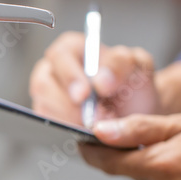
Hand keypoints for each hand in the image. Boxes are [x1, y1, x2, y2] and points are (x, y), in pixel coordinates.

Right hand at [29, 31, 159, 125]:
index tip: (83, 96)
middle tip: (94, 120)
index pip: (60, 55)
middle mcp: (54, 69)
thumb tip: (100, 81)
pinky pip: (47, 125)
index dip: (70, 76)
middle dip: (69, 106)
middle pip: (44, 84)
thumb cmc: (132, 86)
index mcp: (72, 48)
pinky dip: (67, 130)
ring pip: (45, 107)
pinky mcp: (46, 116)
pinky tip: (85, 131)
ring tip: (97, 126)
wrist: (136, 116)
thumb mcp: (136, 67)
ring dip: (71, 120)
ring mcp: (47, 94)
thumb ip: (120, 65)